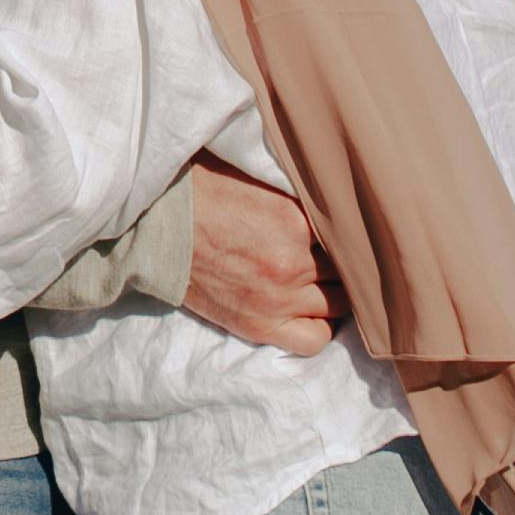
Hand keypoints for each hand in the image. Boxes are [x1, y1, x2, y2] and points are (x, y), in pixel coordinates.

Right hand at [179, 154, 342, 357]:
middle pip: (349, 270)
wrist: (158, 224)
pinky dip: (322, 326)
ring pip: (339, 305)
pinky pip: (314, 338)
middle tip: (346, 254)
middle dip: (349, 261)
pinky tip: (317, 309)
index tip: (356, 230)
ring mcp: (277, 299)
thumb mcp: (258, 176)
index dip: (353, 231)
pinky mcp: (259, 325)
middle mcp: (293, 263)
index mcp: (295, 219)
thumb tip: (337, 192)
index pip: (349, 234)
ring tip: (331, 279)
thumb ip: (300, 190)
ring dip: (339, 291)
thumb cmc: (204, 188)